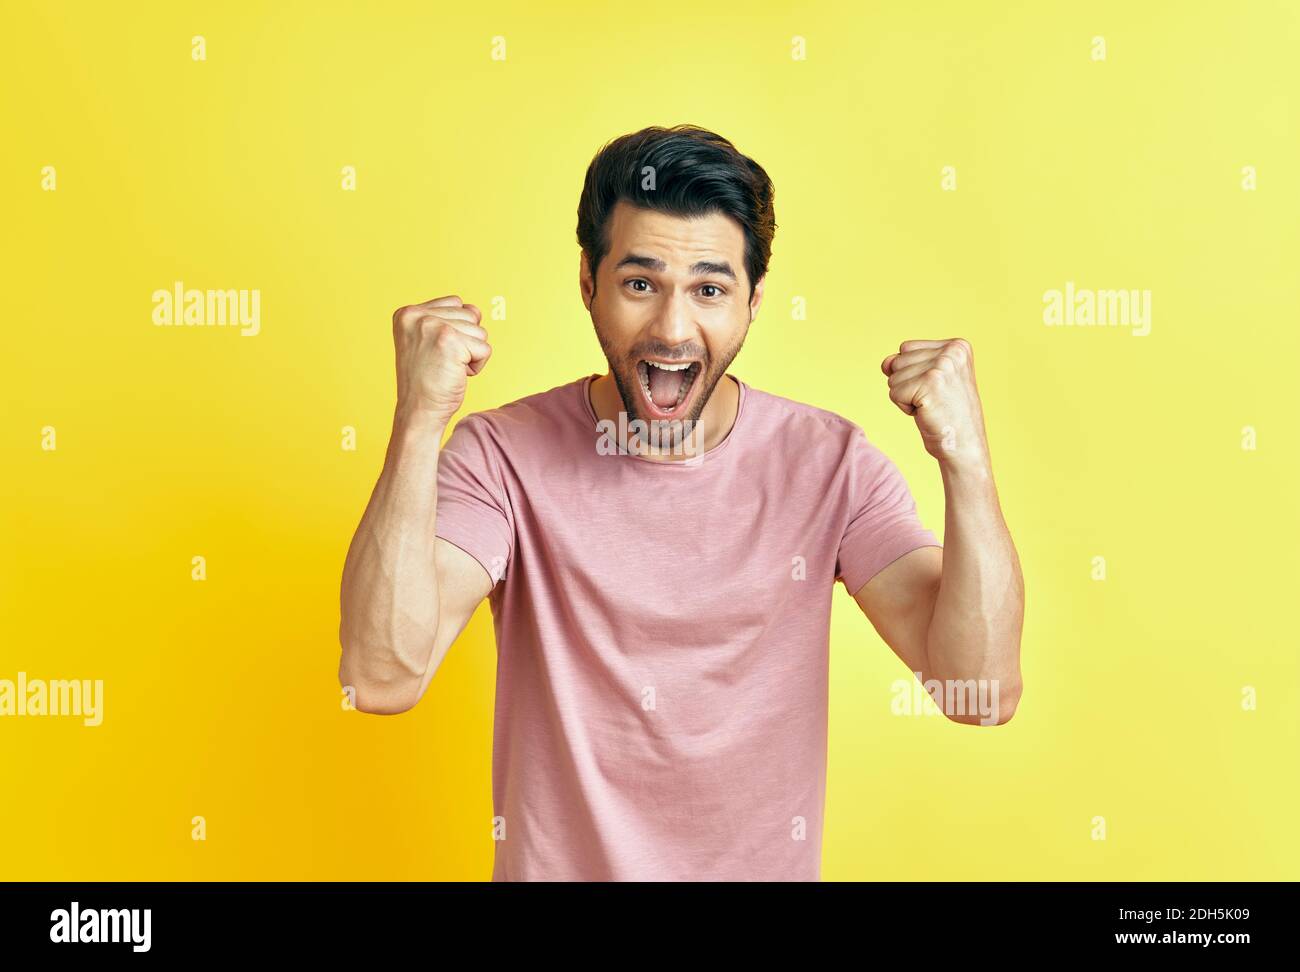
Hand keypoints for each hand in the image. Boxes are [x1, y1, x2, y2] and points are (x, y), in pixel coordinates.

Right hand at [391, 296, 490, 426]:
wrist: (418, 411)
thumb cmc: (425, 381)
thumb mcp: (425, 341)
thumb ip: (445, 319)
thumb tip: (475, 310)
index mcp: (407, 313)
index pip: (455, 303)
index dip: (456, 331)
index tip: (436, 352)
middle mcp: (417, 315)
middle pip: (470, 315)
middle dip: (465, 342)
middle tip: (442, 363)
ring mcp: (433, 326)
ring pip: (479, 331)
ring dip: (471, 354)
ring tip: (448, 368)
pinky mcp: (450, 341)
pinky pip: (484, 349)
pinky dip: (477, 366)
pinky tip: (456, 375)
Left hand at [881, 338, 989, 469]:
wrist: (965, 446)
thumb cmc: (948, 415)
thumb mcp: (930, 380)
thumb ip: (907, 364)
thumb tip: (885, 363)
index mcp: (957, 346)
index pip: (907, 348)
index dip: (913, 374)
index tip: (937, 389)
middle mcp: (952, 351)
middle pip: (898, 360)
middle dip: (908, 385)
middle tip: (934, 400)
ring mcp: (942, 366)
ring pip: (893, 377)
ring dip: (906, 397)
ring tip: (931, 406)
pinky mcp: (930, 384)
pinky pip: (894, 393)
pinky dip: (905, 408)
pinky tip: (927, 413)